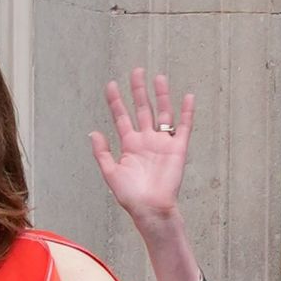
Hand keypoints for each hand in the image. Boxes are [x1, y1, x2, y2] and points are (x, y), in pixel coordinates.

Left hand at [90, 68, 192, 229]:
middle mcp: (146, 140)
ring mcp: (162, 143)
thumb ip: (102, 152)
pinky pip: (184, 127)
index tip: (111, 85)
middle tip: (136, 71)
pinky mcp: (178, 149)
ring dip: (161, 96)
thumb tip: (93, 132)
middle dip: (139, 91)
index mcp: (130, 145)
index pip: (122, 117)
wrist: (150, 208)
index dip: (116, 101)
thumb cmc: (130, 196)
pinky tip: (187, 97)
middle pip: (143, 109)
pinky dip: (187, 113)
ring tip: (158, 77)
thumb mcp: (110, 173)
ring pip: (162, 113)